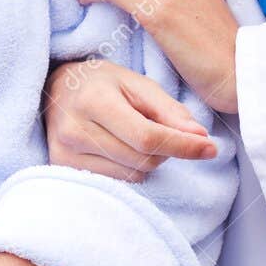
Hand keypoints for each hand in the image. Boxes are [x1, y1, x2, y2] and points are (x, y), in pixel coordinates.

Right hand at [44, 57, 217, 181]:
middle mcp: (75, 129)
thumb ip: (170, 110)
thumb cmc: (102, 82)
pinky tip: (118, 147)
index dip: (183, 146)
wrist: (55, 88)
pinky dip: (129, 168)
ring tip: (132, 135)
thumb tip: (201, 138)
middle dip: (165, 149)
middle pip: (143, 160)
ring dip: (147, 160)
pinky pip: (116, 182)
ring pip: (132, 175)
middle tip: (158, 128)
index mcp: (94, 100)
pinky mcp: (62, 167)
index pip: (147, 137)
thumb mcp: (138, 84)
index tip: (210, 149)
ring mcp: (65, 152)